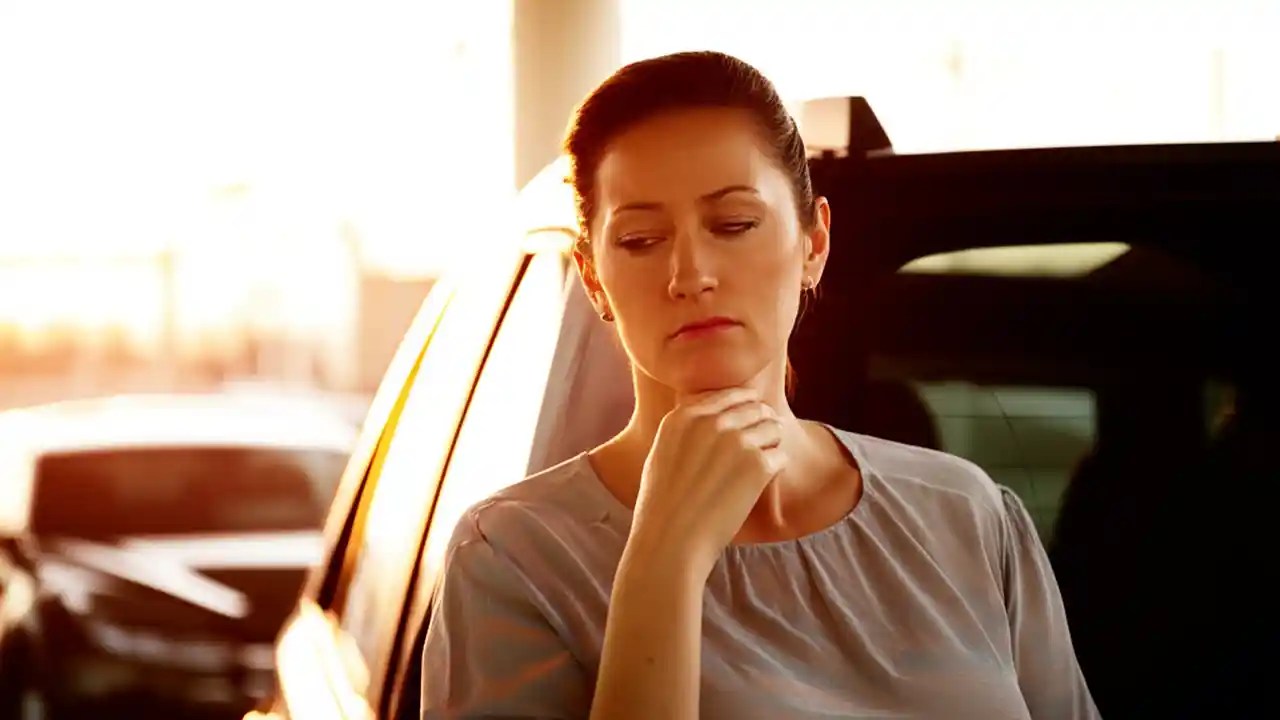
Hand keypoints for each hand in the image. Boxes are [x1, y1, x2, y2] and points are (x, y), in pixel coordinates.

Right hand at [628, 387, 787, 580]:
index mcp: (684, 415)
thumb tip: (716, 419)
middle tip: (762, 444)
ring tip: (760, 467)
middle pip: (756, 408)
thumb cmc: (663, 505)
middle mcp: (711, 421)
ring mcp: (736, 441)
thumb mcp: (661, 453)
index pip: (728, 395)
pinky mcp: (757, 465)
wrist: (672, 539)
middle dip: (762, 423)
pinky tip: (761, 484)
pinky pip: (781, 456)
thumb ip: (687, 430)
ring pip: (773, 428)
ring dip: (771, 444)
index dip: (745, 404)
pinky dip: (776, 469)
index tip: (753, 415)